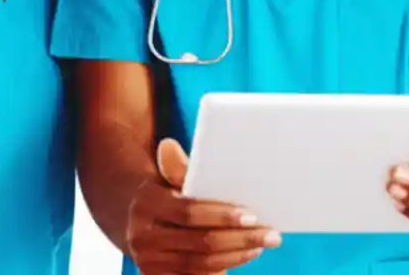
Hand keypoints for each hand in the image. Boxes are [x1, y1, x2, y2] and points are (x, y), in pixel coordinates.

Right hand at [126, 139, 280, 273]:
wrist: (138, 222)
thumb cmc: (167, 194)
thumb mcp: (170, 179)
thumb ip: (178, 169)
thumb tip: (169, 145)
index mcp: (146, 203)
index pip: (189, 212)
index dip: (222, 216)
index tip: (252, 216)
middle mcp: (141, 236)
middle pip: (201, 242)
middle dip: (240, 239)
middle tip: (270, 235)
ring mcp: (147, 261)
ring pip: (201, 264)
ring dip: (237, 256)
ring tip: (261, 245)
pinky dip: (221, 269)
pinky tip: (243, 256)